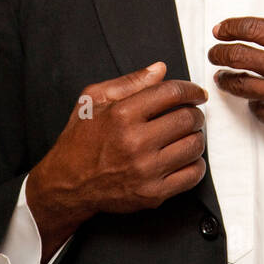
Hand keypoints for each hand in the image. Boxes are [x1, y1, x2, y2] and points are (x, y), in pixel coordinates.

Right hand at [26, 63, 207, 258]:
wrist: (66, 185)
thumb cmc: (80, 141)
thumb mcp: (94, 100)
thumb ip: (130, 82)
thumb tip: (160, 69)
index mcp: (122, 115)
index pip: (171, 93)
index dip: (191, 90)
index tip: (197, 93)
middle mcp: (135, 142)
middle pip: (188, 119)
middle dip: (195, 113)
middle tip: (192, 114)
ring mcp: (146, 170)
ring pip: (194, 146)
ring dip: (196, 137)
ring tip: (187, 136)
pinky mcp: (153, 193)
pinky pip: (192, 175)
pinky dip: (195, 164)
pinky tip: (184, 158)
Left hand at [207, 0, 263, 174]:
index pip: (255, 29)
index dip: (232, 27)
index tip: (222, 29)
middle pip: (241, 56)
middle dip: (221, 53)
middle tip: (216, 53)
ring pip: (243, 85)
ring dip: (228, 79)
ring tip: (224, 76)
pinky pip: (258, 110)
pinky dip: (253, 104)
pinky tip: (254, 99)